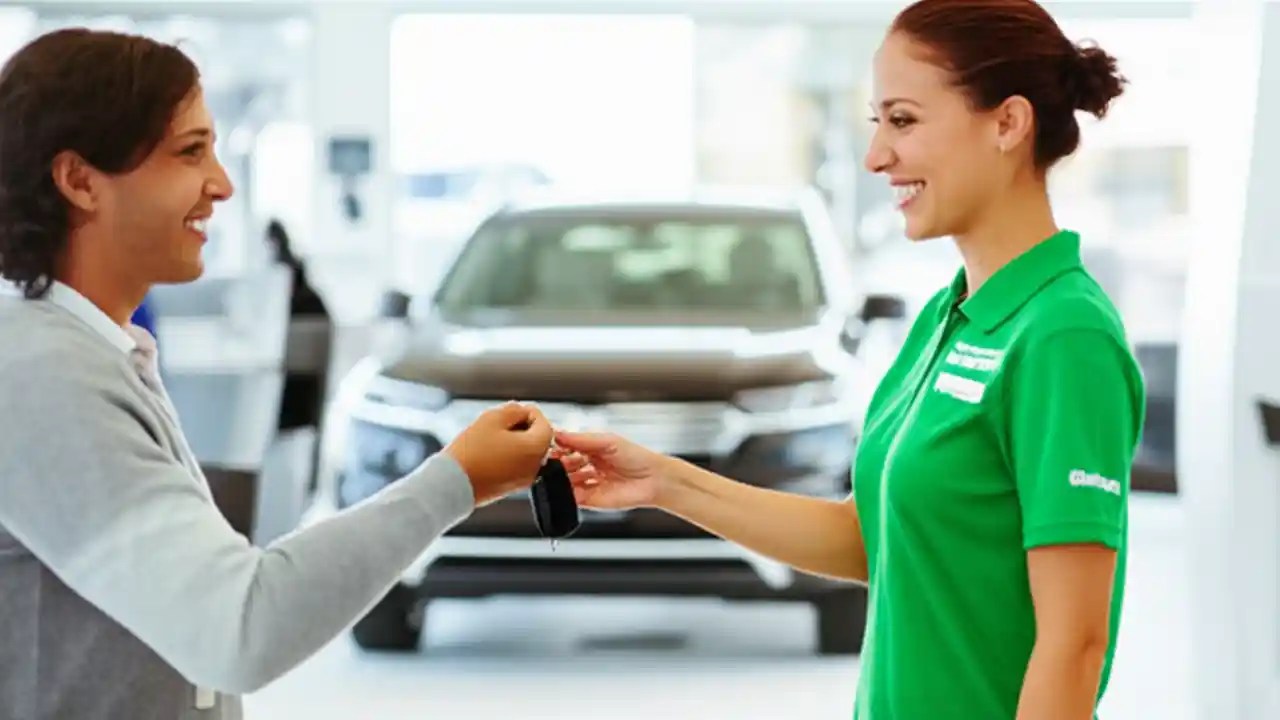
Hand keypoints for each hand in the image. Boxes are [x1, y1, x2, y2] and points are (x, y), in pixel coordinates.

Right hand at [444, 402, 552, 505]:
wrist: (452, 484)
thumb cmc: (472, 451)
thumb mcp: (493, 419)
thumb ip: (513, 410)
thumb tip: (522, 411)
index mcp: (536, 448)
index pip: (545, 425)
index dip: (531, 413)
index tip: (516, 409)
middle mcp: (535, 466)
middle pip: (538, 440)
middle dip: (524, 427)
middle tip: (503, 420)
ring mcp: (524, 480)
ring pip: (527, 453)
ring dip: (516, 442)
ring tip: (493, 435)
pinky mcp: (511, 488)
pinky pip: (517, 466)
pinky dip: (510, 456)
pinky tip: (490, 451)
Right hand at [550, 430, 672, 510]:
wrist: (654, 480)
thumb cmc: (637, 457)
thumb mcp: (608, 441)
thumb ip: (582, 439)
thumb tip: (558, 434)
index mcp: (591, 449)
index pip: (566, 446)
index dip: (557, 446)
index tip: (548, 446)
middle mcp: (588, 465)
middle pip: (563, 464)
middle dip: (556, 463)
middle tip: (551, 462)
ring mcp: (588, 483)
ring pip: (565, 481)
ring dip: (560, 478)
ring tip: (559, 474)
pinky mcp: (590, 499)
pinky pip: (572, 497)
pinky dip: (566, 493)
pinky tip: (566, 487)